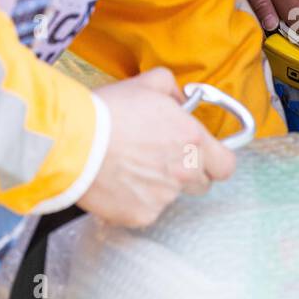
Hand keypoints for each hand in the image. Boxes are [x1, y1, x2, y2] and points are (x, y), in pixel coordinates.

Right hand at [76, 68, 235, 227]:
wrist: (72, 141)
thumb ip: (174, 89)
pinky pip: (146, 211)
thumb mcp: (148, 83)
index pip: (226, 165)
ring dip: (157, 186)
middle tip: (158, 159)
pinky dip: (134, 201)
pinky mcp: (140, 215)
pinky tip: (116, 182)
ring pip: (171, 197)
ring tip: (129, 167)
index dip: (217, 161)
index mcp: (194, 140)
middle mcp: (185, 171)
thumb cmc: (109, 111)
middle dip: (186, 172)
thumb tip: (182, 100)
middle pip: (201, 183)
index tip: (206, 157)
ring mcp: (164, 197)